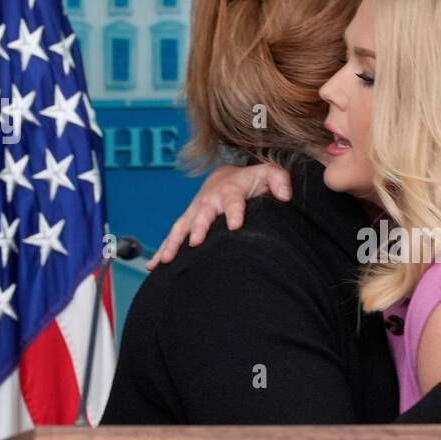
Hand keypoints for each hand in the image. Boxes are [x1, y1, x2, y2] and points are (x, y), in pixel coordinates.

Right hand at [146, 162, 290, 269]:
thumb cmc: (251, 179)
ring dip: (173, 242)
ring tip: (167, 259)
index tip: (235, 225)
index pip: (233, 201)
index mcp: (229, 191)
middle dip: (198, 228)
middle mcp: (209, 201)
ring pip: (181, 227)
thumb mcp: (269, 174)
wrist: (226, 176)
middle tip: (195, 243)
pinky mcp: (187, 221)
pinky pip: (173, 235)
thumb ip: (280, 181)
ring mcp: (195, 211)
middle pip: (202, 215)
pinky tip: (154, 266)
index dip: (235, 212)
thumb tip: (285, 196)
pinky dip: (163, 249)